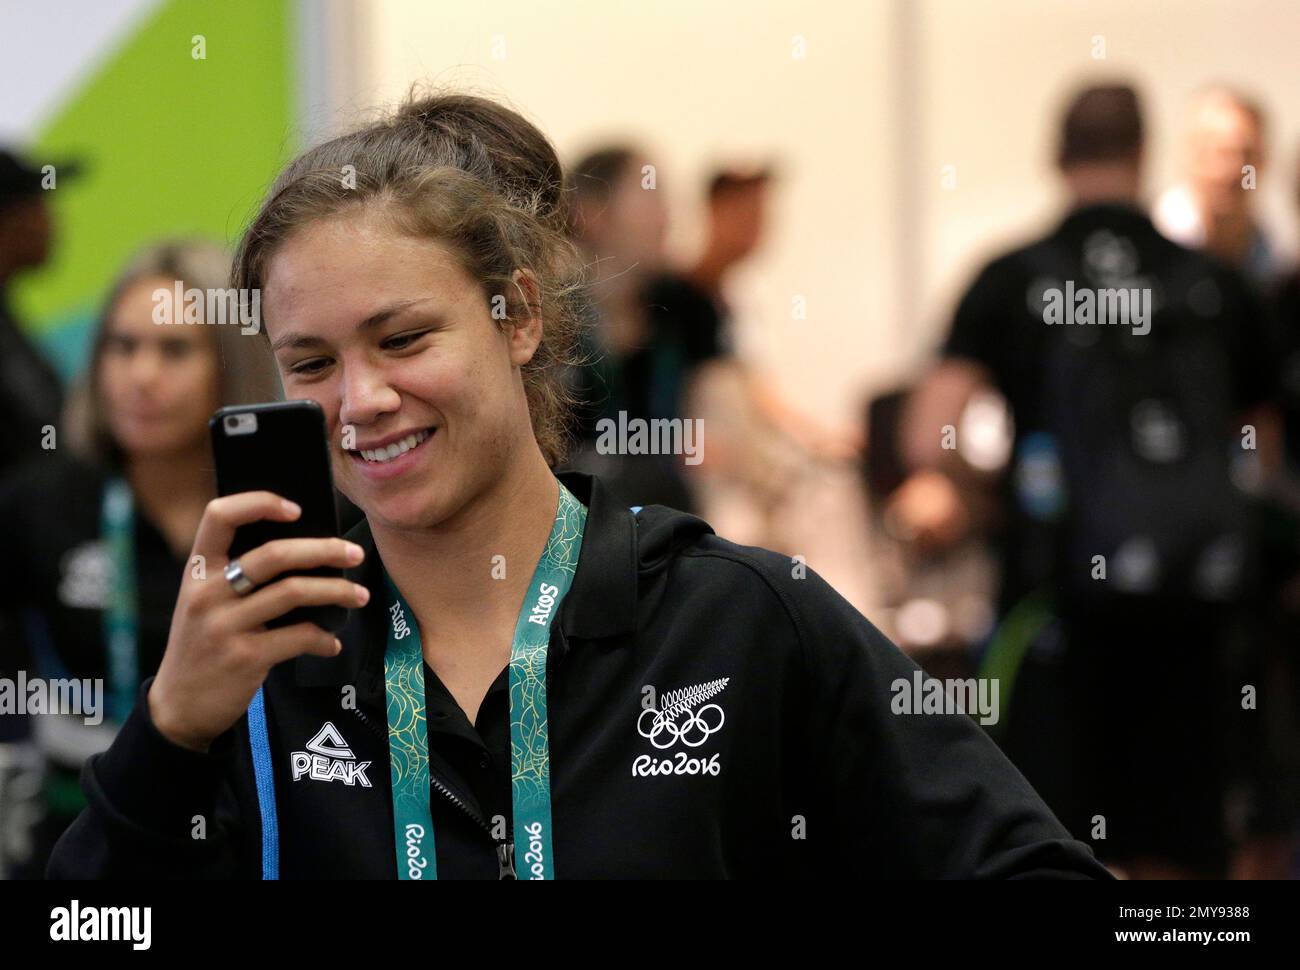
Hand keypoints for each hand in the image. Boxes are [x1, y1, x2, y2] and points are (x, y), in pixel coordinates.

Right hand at [148, 491, 368, 751]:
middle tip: (354, 553)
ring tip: (359, 595)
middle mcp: (206, 593)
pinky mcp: (244, 657)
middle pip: (274, 554)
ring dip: (336, 591)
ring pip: (294, 592)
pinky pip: (299, 637)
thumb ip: (237, 574)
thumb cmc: (204, 643)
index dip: (259, 503)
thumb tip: (308, 550)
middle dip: (323, 549)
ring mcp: (224, 626)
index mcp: (197, 570)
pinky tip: (331, 643)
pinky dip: (323, 638)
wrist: (178, 706)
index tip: (297, 509)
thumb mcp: (204, 601)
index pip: (219, 515)